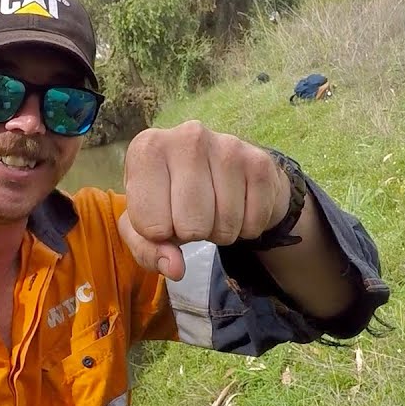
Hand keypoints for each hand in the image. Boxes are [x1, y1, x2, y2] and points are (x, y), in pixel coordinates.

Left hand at [117, 120, 289, 280]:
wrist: (225, 172)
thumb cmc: (172, 198)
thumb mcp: (143, 224)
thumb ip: (147, 250)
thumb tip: (174, 268)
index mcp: (147, 148)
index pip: (149, 225)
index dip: (158, 233)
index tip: (163, 213)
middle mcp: (187, 136)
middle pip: (189, 226)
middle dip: (192, 234)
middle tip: (192, 214)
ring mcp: (228, 145)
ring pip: (224, 226)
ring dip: (220, 232)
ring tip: (214, 209)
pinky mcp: (260, 162)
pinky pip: (253, 224)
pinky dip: (246, 229)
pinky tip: (238, 206)